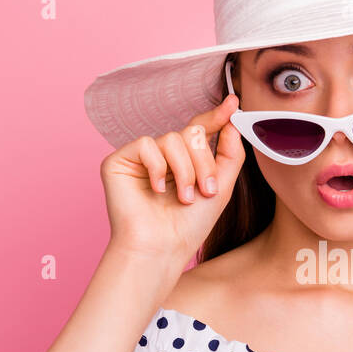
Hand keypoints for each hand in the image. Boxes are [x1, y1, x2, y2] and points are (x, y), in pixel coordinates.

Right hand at [100, 94, 244, 265]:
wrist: (161, 248)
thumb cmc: (188, 226)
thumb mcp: (221, 188)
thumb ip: (230, 154)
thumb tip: (233, 122)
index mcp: (185, 160)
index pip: (201, 130)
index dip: (216, 116)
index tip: (233, 103)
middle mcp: (162, 155)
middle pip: (191, 133)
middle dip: (203, 162)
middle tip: (205, 191)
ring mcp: (141, 157)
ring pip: (171, 138)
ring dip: (185, 169)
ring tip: (184, 197)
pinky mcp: (119, 160)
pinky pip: (146, 144)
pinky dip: (157, 168)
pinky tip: (156, 190)